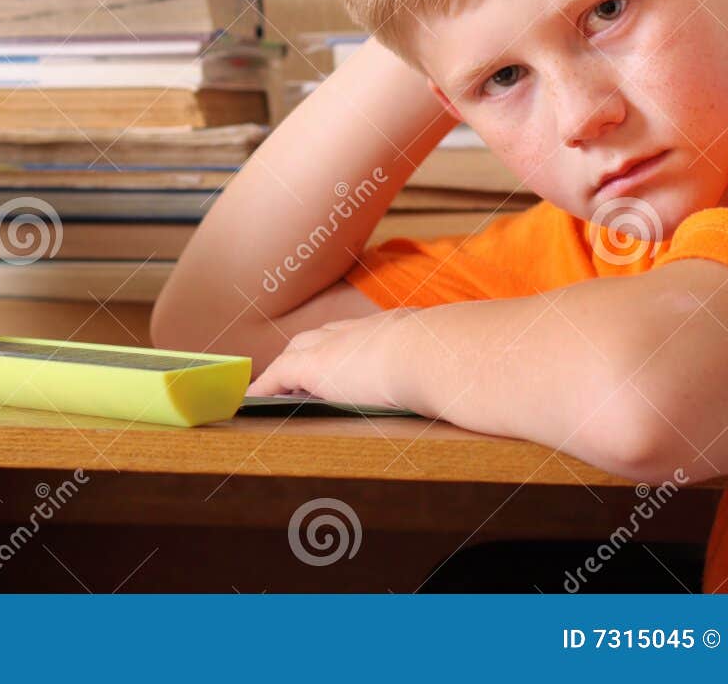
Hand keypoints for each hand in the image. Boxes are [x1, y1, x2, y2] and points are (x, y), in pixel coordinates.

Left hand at [246, 308, 441, 413]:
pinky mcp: (314, 365)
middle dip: (310, 353)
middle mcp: (363, 329)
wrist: (437, 352)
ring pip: (299, 352)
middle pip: (323, 337)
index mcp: (398, 328)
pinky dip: (266, 387)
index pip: (363, 334)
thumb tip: (476, 382)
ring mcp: (337, 344)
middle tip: (300, 376)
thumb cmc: (457, 362)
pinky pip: (279, 376)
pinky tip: (252, 400)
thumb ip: (455, 367)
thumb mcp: (456, 362)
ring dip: (287, 371)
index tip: (347, 358)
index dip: (348, 346)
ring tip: (275, 390)